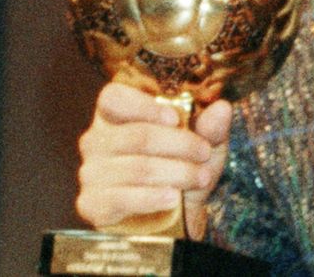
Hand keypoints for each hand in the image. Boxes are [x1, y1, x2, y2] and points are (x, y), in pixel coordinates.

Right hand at [75, 80, 232, 239]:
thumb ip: (212, 127)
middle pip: (136, 136)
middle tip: (204, 154)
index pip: (113, 97)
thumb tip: (222, 108)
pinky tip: (172, 197)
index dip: (143, 105)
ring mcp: (91, 172)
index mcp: (117, 115)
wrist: (176, 216)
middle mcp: (97, 140)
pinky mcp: (92, 204)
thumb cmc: (184, 168)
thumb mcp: (205, 145)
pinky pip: (122, 198)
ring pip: (136, 168)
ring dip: (176, 173)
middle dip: (179, 145)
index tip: (175, 118)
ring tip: (200, 178)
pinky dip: (152, 198)